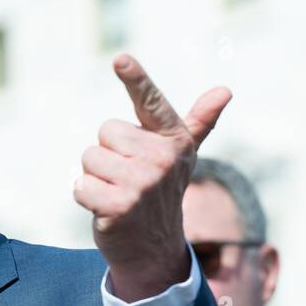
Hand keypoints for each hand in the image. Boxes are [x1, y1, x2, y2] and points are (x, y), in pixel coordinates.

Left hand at [75, 53, 230, 301]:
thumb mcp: (181, 156)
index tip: (120, 58)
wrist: (154, 248)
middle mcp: (161, 159)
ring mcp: (141, 184)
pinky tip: (106, 210)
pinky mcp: (118, 207)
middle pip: (105, 133)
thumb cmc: (161, 191)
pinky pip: (80, 185)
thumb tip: (225, 91)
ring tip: (117, 193)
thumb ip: (199, 121)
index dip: (136, 78)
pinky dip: (85, 197)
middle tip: (127, 178)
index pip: (151, 101)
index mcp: (174, 140)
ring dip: (95, 178)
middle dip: (109, 155)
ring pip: (89, 158)